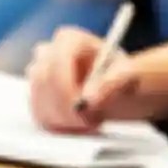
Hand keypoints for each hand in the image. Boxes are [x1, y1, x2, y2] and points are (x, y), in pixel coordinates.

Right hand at [26, 27, 142, 132]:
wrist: (120, 90)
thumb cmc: (124, 76)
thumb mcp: (130, 76)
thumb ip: (112, 83)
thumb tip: (89, 99)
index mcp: (71, 40)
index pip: (56, 60)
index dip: (65, 85)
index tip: (83, 106)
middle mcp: (49, 54)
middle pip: (42, 80)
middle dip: (65, 107)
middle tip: (90, 121)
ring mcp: (39, 77)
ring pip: (40, 103)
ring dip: (67, 120)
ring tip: (94, 119)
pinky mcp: (37, 100)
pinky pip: (41, 119)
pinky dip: (62, 127)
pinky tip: (82, 124)